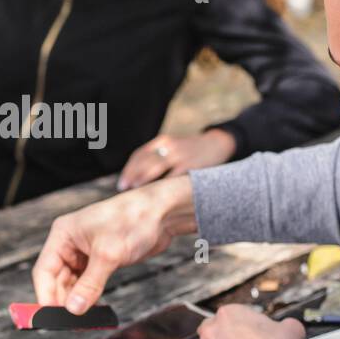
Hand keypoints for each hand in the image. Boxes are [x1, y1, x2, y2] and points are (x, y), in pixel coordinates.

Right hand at [32, 175, 196, 313]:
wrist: (162, 212)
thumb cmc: (133, 220)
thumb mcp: (108, 254)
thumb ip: (89, 284)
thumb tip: (73, 310)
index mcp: (63, 234)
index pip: (44, 270)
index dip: (46, 296)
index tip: (52, 319)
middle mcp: (70, 243)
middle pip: (56, 280)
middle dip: (63, 302)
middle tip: (72, 324)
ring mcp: (84, 252)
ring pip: (72, 284)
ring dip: (77, 302)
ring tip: (86, 321)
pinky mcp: (100, 259)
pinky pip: (87, 283)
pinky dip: (90, 297)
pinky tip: (96, 310)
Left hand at [117, 129, 236, 190]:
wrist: (217, 143)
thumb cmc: (190, 150)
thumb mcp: (172, 148)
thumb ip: (157, 159)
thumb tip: (136, 179)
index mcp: (163, 141)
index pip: (139, 155)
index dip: (129, 170)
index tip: (122, 184)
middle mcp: (170, 146)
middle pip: (145, 163)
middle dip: (133, 178)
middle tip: (123, 191)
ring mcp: (181, 156)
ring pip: (157, 170)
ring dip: (144, 183)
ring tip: (136, 195)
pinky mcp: (192, 166)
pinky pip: (174, 179)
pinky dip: (164, 188)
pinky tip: (158, 197)